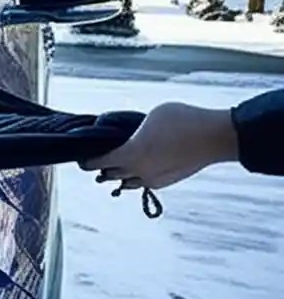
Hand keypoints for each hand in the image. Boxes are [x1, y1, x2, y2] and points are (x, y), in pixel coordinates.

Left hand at [80, 102, 239, 192]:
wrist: (215, 137)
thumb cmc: (184, 121)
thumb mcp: (153, 115)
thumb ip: (134, 127)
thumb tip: (128, 133)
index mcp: (130, 154)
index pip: (99, 162)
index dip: (88, 161)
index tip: (82, 159)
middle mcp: (138, 171)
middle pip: (110, 175)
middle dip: (102, 169)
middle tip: (96, 163)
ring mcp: (152, 179)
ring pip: (126, 183)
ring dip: (119, 177)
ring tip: (115, 169)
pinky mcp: (166, 182)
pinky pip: (143, 183)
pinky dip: (136, 179)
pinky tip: (136, 172)